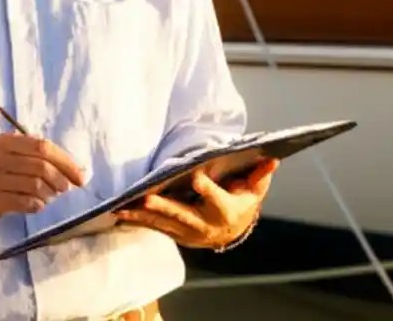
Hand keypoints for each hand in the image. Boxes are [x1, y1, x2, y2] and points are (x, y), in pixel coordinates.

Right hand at [0, 133, 85, 230]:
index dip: (65, 161)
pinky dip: (36, 205)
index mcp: (5, 141)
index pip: (42, 146)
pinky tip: (37, 205)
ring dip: (49, 194)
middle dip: (60, 179)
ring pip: (33, 185)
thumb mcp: (9, 157)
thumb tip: (77, 171)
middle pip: (40, 165)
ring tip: (49, 197)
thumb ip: (37, 158)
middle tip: (66, 189)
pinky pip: (23, 202)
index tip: (80, 175)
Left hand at [114, 158, 277, 249]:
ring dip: (142, 215)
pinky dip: (137, 220)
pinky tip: (120, 213)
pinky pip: (154, 226)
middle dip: (164, 207)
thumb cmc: (242, 205)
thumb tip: (273, 158)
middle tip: (147, 198)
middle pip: (183, 215)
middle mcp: (204, 226)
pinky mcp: (174, 233)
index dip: (208, 189)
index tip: (196, 176)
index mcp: (225, 212)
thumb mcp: (254, 191)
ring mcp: (187, 232)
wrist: (231, 233)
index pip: (216, 199)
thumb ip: (259, 175)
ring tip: (122, 207)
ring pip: (163, 223)